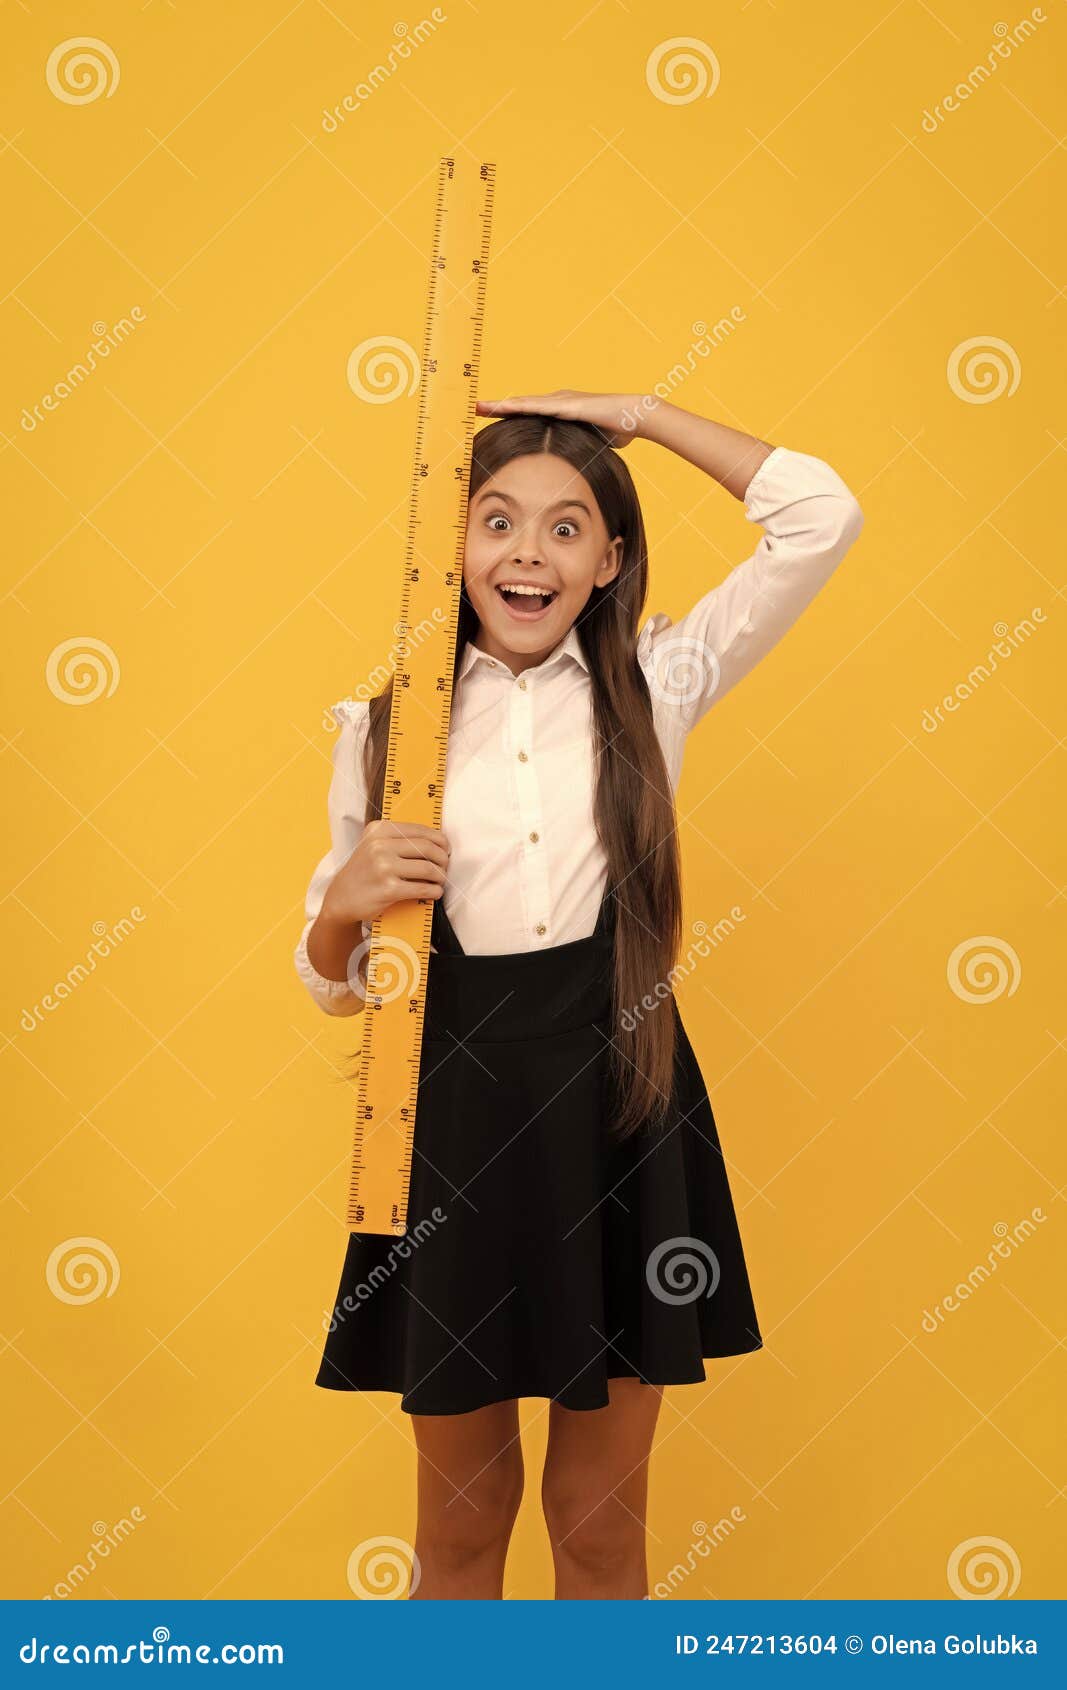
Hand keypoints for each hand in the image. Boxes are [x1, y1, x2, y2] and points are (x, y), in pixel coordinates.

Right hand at [320, 819, 451, 927]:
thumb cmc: (364, 870)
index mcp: (379, 829)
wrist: (341, 898)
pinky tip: (434, 892)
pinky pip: (422, 888)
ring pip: (428, 868)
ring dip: (441, 876)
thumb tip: (438, 840)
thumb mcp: (373, 844)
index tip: (446, 850)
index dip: (440, 841)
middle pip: (428, 848)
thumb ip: (399, 837)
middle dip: (443, 859)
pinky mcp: (388, 889)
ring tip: (440, 880)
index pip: (421, 830)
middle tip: (445, 867)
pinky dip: (434, 891)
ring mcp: (384, 867)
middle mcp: (380, 845)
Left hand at [475, 389, 641, 448]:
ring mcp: (560, 401)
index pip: (528, 413)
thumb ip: (578, 449)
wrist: (635, 416)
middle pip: (520, 405)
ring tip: (480, 406)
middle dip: (498, 407)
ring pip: (523, 403)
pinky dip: (518, 406)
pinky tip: (502, 406)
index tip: (489, 418)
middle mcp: (557, 402)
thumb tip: (573, 468)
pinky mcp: (565, 405)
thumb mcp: (589, 442)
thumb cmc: (616, 430)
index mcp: (560, 411)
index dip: (508, 415)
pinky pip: (536, 406)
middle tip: (475, 409)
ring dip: (501, 405)